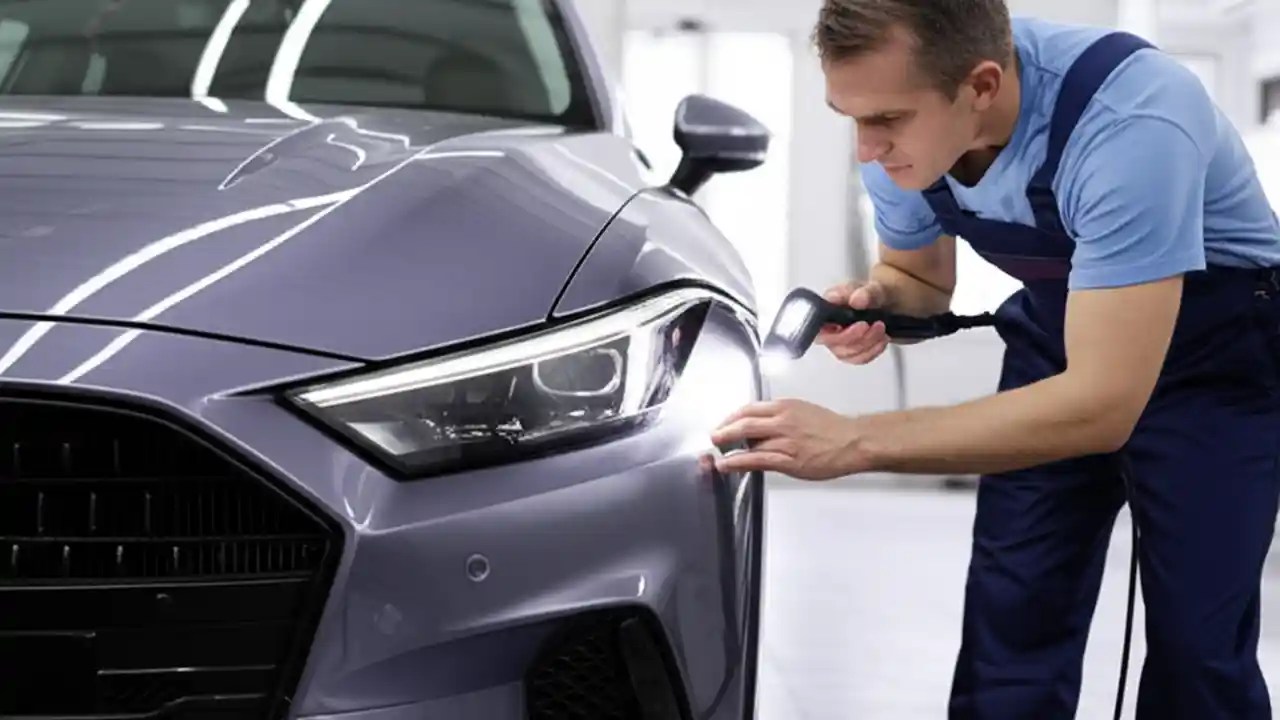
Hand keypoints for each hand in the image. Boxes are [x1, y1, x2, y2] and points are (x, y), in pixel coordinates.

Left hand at [709, 399, 872, 479]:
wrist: (852, 441)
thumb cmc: (831, 428)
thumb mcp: (802, 411)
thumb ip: (780, 417)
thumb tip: (759, 426)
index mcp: (784, 406)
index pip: (748, 409)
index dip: (730, 418)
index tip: (722, 424)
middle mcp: (782, 421)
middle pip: (742, 423)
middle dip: (723, 431)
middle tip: (713, 438)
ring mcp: (784, 441)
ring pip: (747, 442)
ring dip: (727, 448)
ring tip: (715, 455)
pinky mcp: (788, 460)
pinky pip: (756, 460)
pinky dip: (737, 462)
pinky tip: (727, 465)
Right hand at [815, 280, 889, 364]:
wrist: (885, 305)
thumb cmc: (873, 295)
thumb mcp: (875, 289)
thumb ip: (866, 293)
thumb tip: (857, 299)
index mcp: (827, 306)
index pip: (817, 324)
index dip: (836, 331)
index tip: (861, 325)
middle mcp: (827, 326)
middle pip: (832, 342)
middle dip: (857, 338)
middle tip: (877, 325)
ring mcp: (836, 340)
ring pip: (845, 353)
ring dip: (868, 345)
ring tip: (881, 330)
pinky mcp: (847, 351)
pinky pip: (856, 359)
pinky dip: (872, 351)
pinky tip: (881, 340)